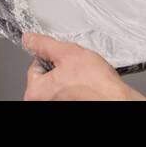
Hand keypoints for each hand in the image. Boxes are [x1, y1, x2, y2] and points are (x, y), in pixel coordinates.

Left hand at [22, 32, 145, 100]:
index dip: (51, 58)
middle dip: (60, 69)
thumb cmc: (95, 84)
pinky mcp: (68, 107)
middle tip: (75, 70)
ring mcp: (55, 107)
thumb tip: (29, 39)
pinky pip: (67, 93)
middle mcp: (41, 104)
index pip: (34, 66)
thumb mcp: (67, 53)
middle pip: (45, 76)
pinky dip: (75, 88)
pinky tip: (86, 86)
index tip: (64, 60)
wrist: (116, 99)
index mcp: (35, 93)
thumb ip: (44, 44)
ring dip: (69, 78)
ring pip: (58, 85)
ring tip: (83, 78)